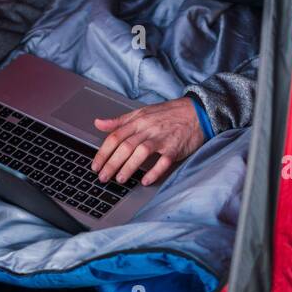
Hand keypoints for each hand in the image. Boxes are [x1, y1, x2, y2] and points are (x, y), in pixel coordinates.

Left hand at [91, 96, 205, 186]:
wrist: (196, 111)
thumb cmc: (168, 114)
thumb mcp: (141, 113)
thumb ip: (119, 121)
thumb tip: (98, 123)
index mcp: (138, 120)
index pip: (115, 136)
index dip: (103, 152)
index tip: (95, 165)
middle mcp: (148, 128)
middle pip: (125, 146)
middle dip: (111, 163)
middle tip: (103, 177)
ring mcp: (162, 138)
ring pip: (141, 152)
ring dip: (129, 167)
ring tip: (120, 179)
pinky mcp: (175, 147)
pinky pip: (163, 161)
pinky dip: (154, 172)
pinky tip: (145, 180)